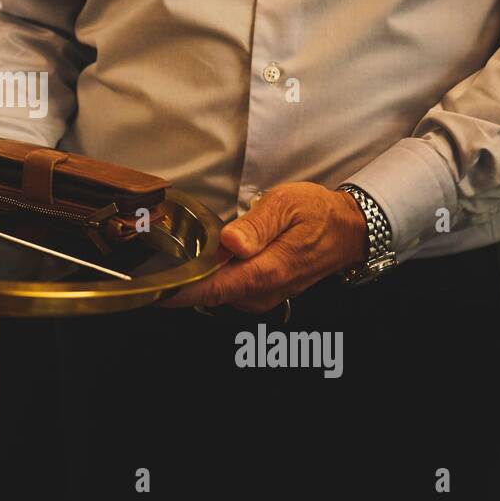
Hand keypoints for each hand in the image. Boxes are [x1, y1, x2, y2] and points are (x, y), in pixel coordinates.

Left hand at [162, 182, 367, 312]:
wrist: (349, 231)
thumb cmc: (318, 214)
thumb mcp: (286, 205)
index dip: (177, 292)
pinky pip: (228, 288)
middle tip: (153, 260)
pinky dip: (214, 276)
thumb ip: (257, 225)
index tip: (150, 290)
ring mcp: (261, 296)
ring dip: (198, 277)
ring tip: (182, 253)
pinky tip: (212, 257)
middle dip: (180, 279)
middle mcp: (260, 292)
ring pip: (216, 292)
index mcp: (264, 272)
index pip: (211, 290)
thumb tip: (231, 241)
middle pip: (207, 294)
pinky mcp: (261, 292)